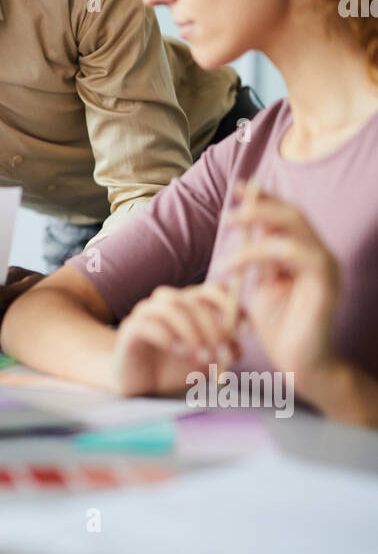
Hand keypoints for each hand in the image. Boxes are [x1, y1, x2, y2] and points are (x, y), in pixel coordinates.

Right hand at [111, 283, 239, 396]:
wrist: (139, 383)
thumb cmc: (173, 368)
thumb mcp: (206, 362)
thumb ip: (223, 352)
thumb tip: (237, 346)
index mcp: (188, 305)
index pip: (212, 290)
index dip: (231, 306)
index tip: (245, 331)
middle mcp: (166, 303)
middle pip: (192, 300)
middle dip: (212, 326)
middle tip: (221, 351)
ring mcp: (145, 314)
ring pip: (170, 306)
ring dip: (191, 331)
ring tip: (201, 355)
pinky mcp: (129, 330)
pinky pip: (147, 324)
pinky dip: (167, 337)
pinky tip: (180, 352)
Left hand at [220, 185, 340, 393]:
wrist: (300, 365)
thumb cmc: (281, 328)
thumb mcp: (264, 286)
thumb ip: (260, 259)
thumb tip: (247, 230)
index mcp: (307, 254)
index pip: (288, 216)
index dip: (264, 199)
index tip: (237, 188)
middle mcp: (320, 256)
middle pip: (293, 215)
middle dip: (258, 206)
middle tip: (227, 213)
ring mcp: (326, 268)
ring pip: (293, 230)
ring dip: (255, 227)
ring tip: (227, 232)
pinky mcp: (325, 283)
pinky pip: (293, 254)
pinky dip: (258, 254)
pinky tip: (234, 264)